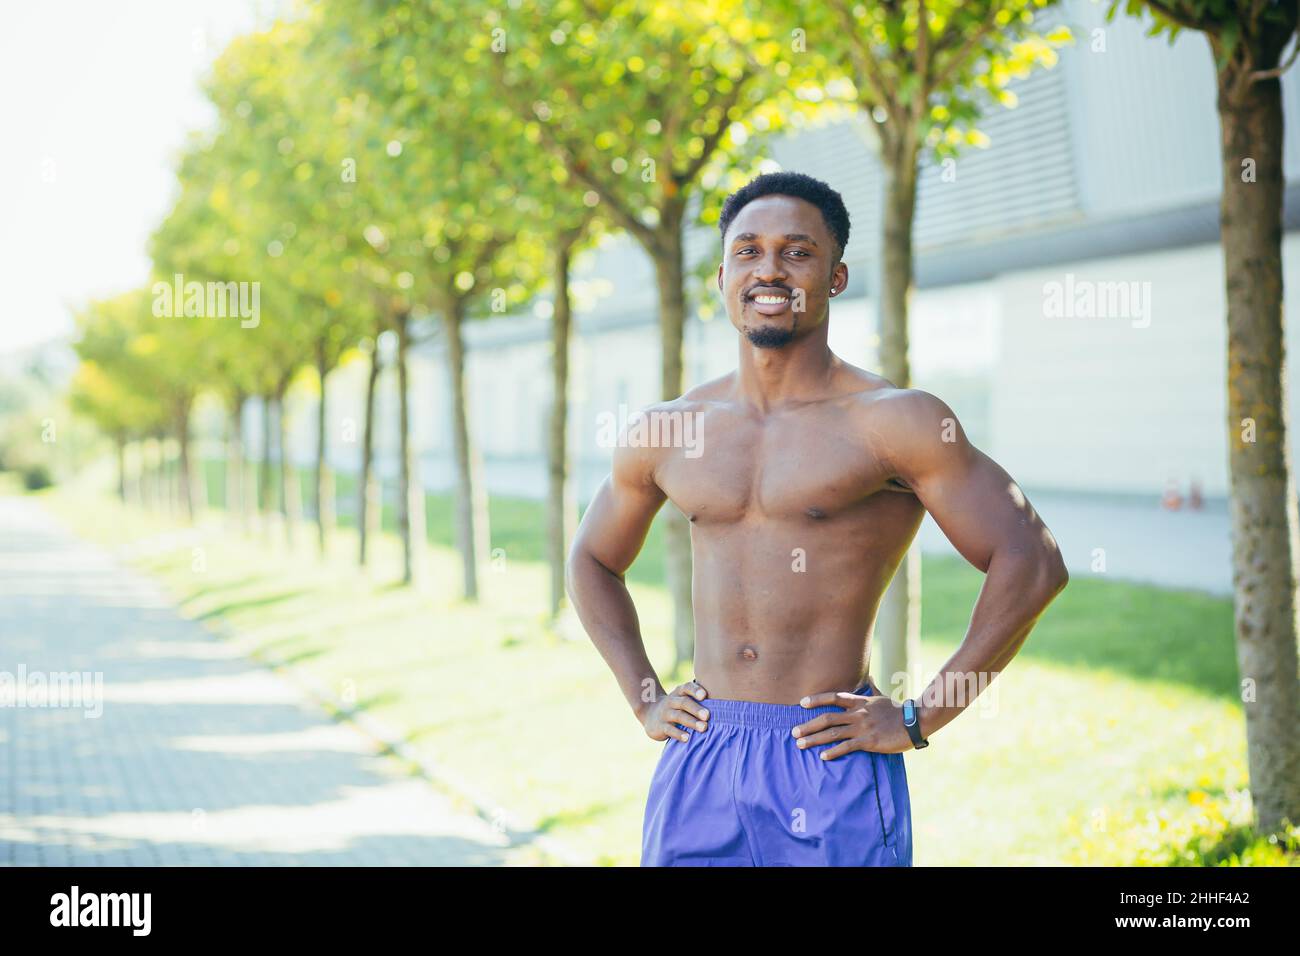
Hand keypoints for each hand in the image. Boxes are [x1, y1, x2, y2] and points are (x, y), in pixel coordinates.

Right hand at [641, 680, 709, 742]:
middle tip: (708, 716)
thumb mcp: (684, 699)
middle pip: (683, 703)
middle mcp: (671, 701)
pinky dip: (678, 733)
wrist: (650, 714)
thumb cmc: (677, 707)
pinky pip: (669, 729)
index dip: (695, 690)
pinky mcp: (660, 726)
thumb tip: (728, 703)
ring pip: (678, 716)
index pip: (686, 688)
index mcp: (679, 692)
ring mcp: (665, 713)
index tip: (704, 695)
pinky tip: (688, 738)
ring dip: (691, 722)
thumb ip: (700, 699)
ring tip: (703, 728)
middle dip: (696, 709)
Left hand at [791, 689, 910, 757]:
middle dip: (808, 725)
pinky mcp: (869, 741)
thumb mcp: (882, 697)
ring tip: (800, 744)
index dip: (816, 699)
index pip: (833, 697)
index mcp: (860, 702)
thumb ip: (872, 689)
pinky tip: (822, 756)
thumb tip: (869, 677)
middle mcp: (857, 713)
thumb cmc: (898, 711)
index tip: (801, 703)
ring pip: (832, 733)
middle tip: (793, 732)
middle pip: (827, 718)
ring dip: (814, 739)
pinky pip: (847, 746)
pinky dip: (833, 751)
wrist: (914, 722)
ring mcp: (862, 727)